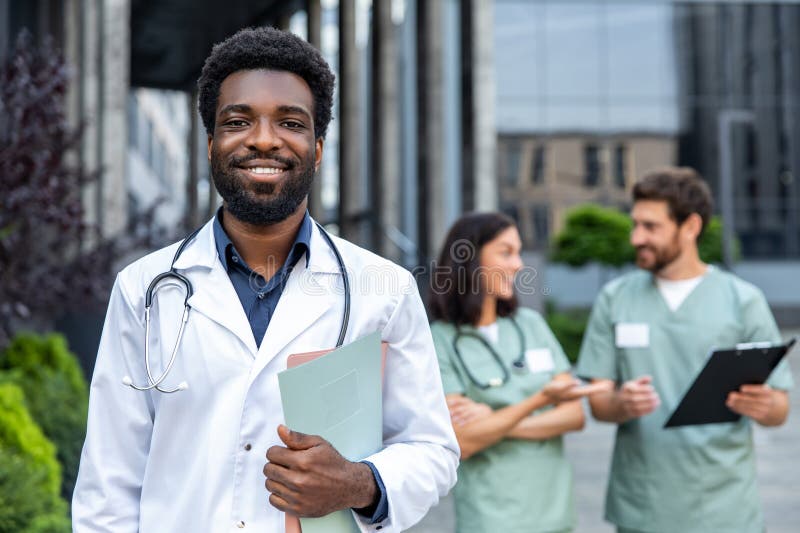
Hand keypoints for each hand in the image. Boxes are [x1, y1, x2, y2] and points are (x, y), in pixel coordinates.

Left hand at [263, 425, 377, 516]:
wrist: (348, 486)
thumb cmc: (333, 464)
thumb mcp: (319, 444)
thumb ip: (297, 438)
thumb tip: (280, 429)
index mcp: (303, 461)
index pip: (272, 454)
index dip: (277, 451)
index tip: (283, 453)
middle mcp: (299, 480)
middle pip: (268, 469)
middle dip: (275, 464)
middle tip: (286, 464)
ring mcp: (298, 497)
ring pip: (269, 484)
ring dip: (276, 479)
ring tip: (289, 476)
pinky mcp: (298, 510)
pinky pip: (274, 500)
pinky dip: (278, 494)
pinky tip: (288, 488)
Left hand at [447, 395, 492, 425]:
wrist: (497, 417)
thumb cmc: (483, 414)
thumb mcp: (476, 409)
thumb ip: (467, 408)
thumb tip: (456, 410)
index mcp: (473, 404)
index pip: (463, 400)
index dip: (455, 401)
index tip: (448, 402)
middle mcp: (475, 406)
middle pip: (464, 406)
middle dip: (456, 410)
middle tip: (449, 413)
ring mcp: (479, 411)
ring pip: (468, 412)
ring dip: (460, 416)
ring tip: (453, 420)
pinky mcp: (481, 417)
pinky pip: (473, 418)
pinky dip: (466, 421)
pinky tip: (461, 424)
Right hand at [542, 377, 612, 403]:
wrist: (546, 397)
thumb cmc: (550, 391)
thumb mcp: (556, 387)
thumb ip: (567, 385)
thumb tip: (578, 382)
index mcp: (575, 393)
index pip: (590, 390)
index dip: (599, 389)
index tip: (608, 387)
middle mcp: (577, 394)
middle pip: (591, 391)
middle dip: (601, 388)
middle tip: (611, 385)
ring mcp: (576, 394)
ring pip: (589, 391)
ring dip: (598, 388)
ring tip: (608, 386)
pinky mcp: (573, 392)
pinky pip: (586, 390)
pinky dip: (593, 389)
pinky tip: (595, 387)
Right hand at [617, 375, 659, 418]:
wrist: (618, 404)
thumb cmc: (629, 391)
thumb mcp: (633, 384)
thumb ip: (642, 380)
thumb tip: (650, 378)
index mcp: (626, 389)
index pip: (635, 389)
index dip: (645, 389)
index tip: (652, 388)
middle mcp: (625, 398)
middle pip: (636, 399)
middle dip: (648, 397)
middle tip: (656, 395)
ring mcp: (627, 406)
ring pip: (638, 407)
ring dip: (649, 405)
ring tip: (657, 401)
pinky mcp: (631, 413)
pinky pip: (640, 413)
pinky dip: (648, 410)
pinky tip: (654, 407)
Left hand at [727, 384, 774, 420]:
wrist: (781, 411)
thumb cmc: (770, 396)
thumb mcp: (771, 390)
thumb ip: (761, 387)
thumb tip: (744, 382)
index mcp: (771, 393)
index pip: (761, 391)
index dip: (751, 389)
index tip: (742, 388)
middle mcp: (768, 403)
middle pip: (753, 400)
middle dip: (741, 398)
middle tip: (731, 395)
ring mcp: (764, 411)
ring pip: (749, 407)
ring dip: (737, 404)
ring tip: (729, 401)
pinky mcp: (760, 417)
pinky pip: (748, 413)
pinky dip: (739, 409)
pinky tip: (732, 406)